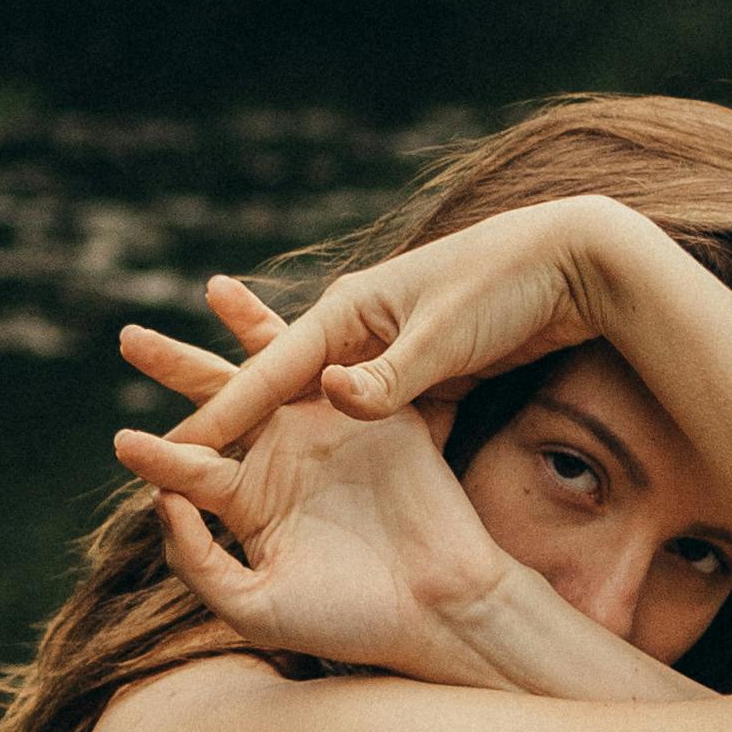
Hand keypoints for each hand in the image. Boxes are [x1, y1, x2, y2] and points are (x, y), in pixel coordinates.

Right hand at [110, 199, 658, 479]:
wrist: (569, 263)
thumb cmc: (504, 290)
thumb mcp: (445, 337)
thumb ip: (391, 377)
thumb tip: (335, 397)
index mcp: (348, 312)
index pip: (271, 373)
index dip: (224, 414)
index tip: (176, 450)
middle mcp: (355, 329)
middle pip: (276, 384)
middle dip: (224, 413)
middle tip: (161, 445)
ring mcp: (384, 349)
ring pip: (315, 403)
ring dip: (275, 433)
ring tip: (223, 461)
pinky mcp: (419, 370)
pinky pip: (363, 411)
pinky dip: (336, 438)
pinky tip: (322, 468)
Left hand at [112, 283, 526, 675]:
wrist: (438, 611)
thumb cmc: (347, 621)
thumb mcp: (253, 609)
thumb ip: (197, 563)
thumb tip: (162, 498)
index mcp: (248, 503)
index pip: (189, 466)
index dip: (158, 455)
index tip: (126, 444)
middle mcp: (281, 459)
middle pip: (219, 399)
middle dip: (175, 366)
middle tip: (129, 338)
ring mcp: (328, 431)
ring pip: (276, 367)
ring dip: (246, 324)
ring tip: (215, 288)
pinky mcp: (375, 416)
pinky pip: (342, 365)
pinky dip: (321, 333)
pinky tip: (302, 309)